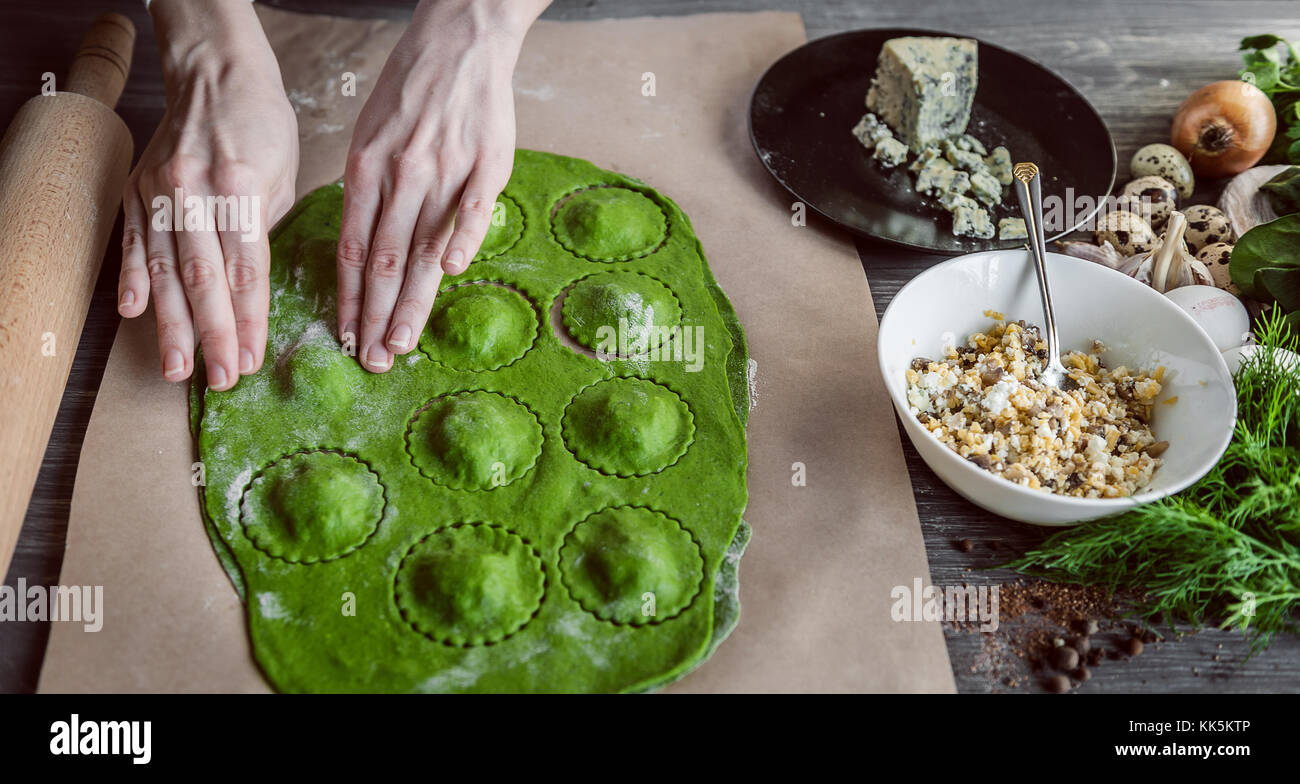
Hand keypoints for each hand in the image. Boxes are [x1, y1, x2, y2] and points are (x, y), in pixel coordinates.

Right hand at [119, 0, 297, 389]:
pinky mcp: (137, 189)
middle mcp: (195, 192)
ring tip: (177, 368)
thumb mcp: (283, 177)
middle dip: (213, 335)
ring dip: (171, 324)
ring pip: (163, 269)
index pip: (246, 270)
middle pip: (203, 279)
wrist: (216, 73)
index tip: (250, 359)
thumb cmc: (263, 126)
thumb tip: (254, 290)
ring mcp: (160, 192)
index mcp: (241, 189)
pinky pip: (131, 241)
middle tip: (220, 379)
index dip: (248, 320)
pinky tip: (131, 314)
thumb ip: (264, 233)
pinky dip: (130, 279)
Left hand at [338, 0, 548, 371]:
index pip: (351, 248)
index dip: (349, 298)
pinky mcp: (485, 162)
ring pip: (422, 245)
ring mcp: (443, 169)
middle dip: (375, 316)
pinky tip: (453, 269)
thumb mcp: (371, 136)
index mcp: (365, 171)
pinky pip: (472, 205)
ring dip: (410, 298)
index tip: (347, 337)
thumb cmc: (412, 93)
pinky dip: (463, 235)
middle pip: (383, 258)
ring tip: (400, 342)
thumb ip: (370, 192)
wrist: (460, 42)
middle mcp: (400, 175)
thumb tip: (364, 250)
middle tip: (372, 361)